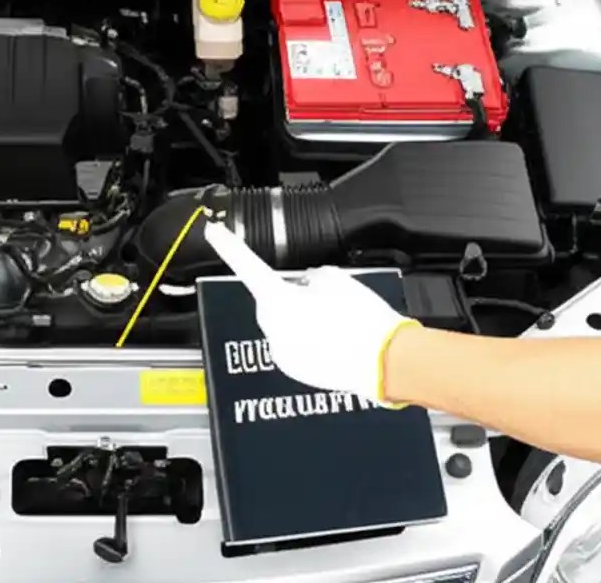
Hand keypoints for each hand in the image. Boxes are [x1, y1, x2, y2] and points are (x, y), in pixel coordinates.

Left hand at [203, 222, 420, 405]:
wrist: (386, 363)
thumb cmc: (364, 320)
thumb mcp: (337, 279)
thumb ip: (310, 276)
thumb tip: (305, 286)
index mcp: (278, 301)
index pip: (246, 265)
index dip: (228, 246)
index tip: (213, 232)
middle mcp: (273, 329)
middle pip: (270, 300)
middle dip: (288, 295)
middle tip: (321, 297)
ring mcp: (281, 352)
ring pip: (282, 324)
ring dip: (299, 319)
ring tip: (335, 322)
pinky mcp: (293, 369)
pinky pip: (292, 345)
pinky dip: (307, 340)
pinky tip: (332, 340)